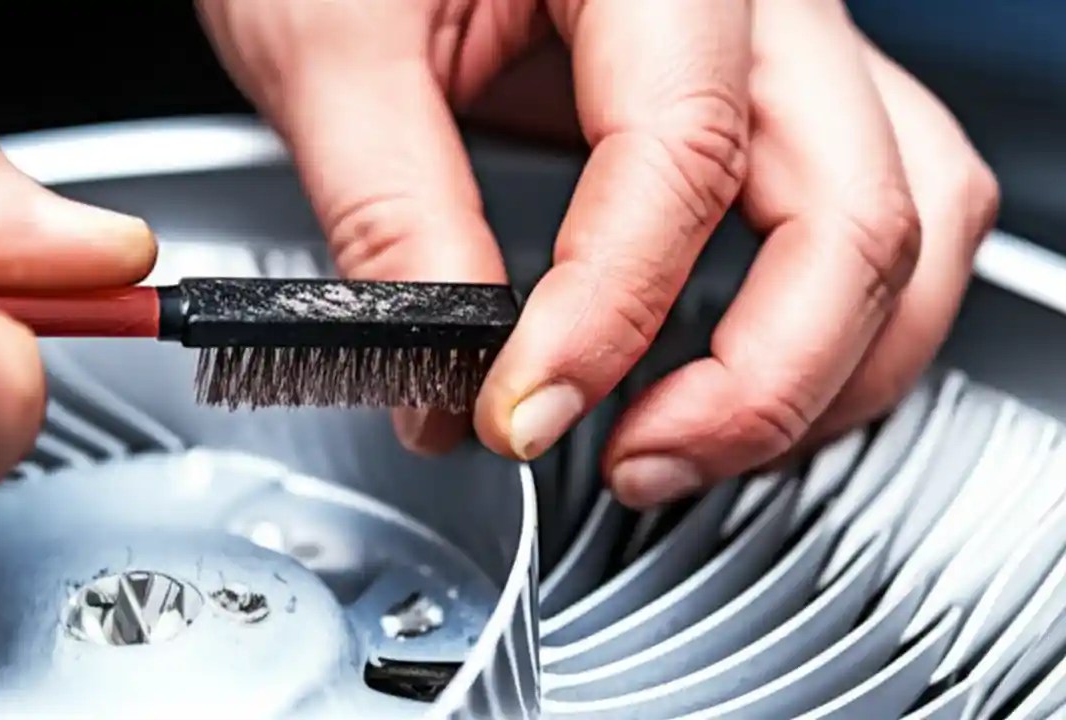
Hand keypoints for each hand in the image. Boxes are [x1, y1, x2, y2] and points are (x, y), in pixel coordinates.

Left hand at [199, 0, 997, 505]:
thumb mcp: (334, 42)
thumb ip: (392, 211)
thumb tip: (441, 375)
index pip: (683, 158)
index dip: (609, 316)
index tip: (521, 412)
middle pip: (856, 211)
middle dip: (761, 381)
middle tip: (636, 461)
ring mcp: (778, 49)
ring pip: (904, 220)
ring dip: (826, 366)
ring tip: (693, 440)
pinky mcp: (762, 99)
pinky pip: (865, 212)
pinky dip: (827, 321)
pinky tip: (732, 375)